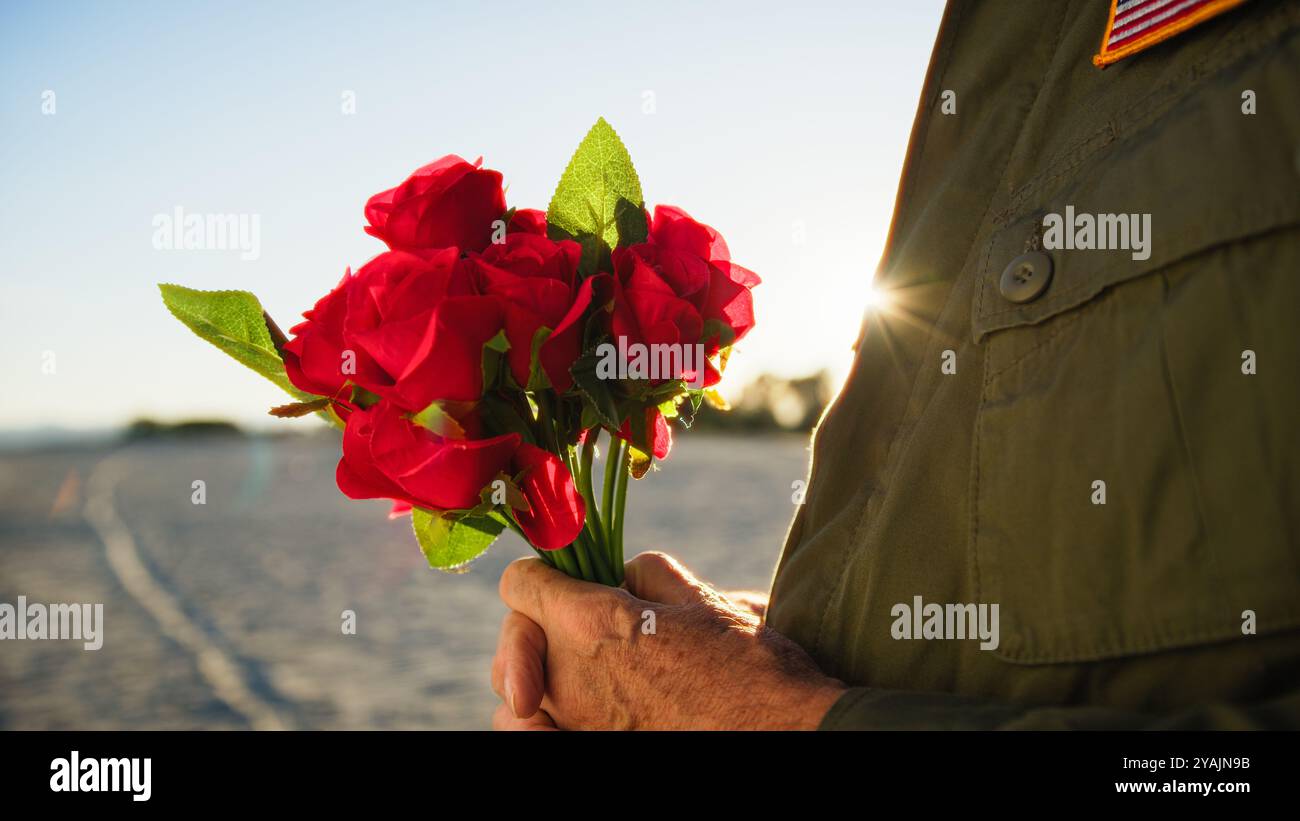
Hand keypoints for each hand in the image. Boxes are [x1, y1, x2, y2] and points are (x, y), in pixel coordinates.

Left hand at [490, 551, 843, 729]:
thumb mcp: (699, 598)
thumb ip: (643, 574)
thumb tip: (623, 577)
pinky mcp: (588, 748)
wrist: (782, 731)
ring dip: (533, 681)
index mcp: (590, 620)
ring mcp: (574, 722)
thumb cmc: (749, 664)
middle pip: (513, 639)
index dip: (542, 574)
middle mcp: (568, 675)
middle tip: (576, 628)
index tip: (565, 580)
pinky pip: (534, 735)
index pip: (520, 583)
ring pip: (512, 699)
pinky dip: (541, 722)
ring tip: (570, 675)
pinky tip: (566, 714)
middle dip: (537, 627)